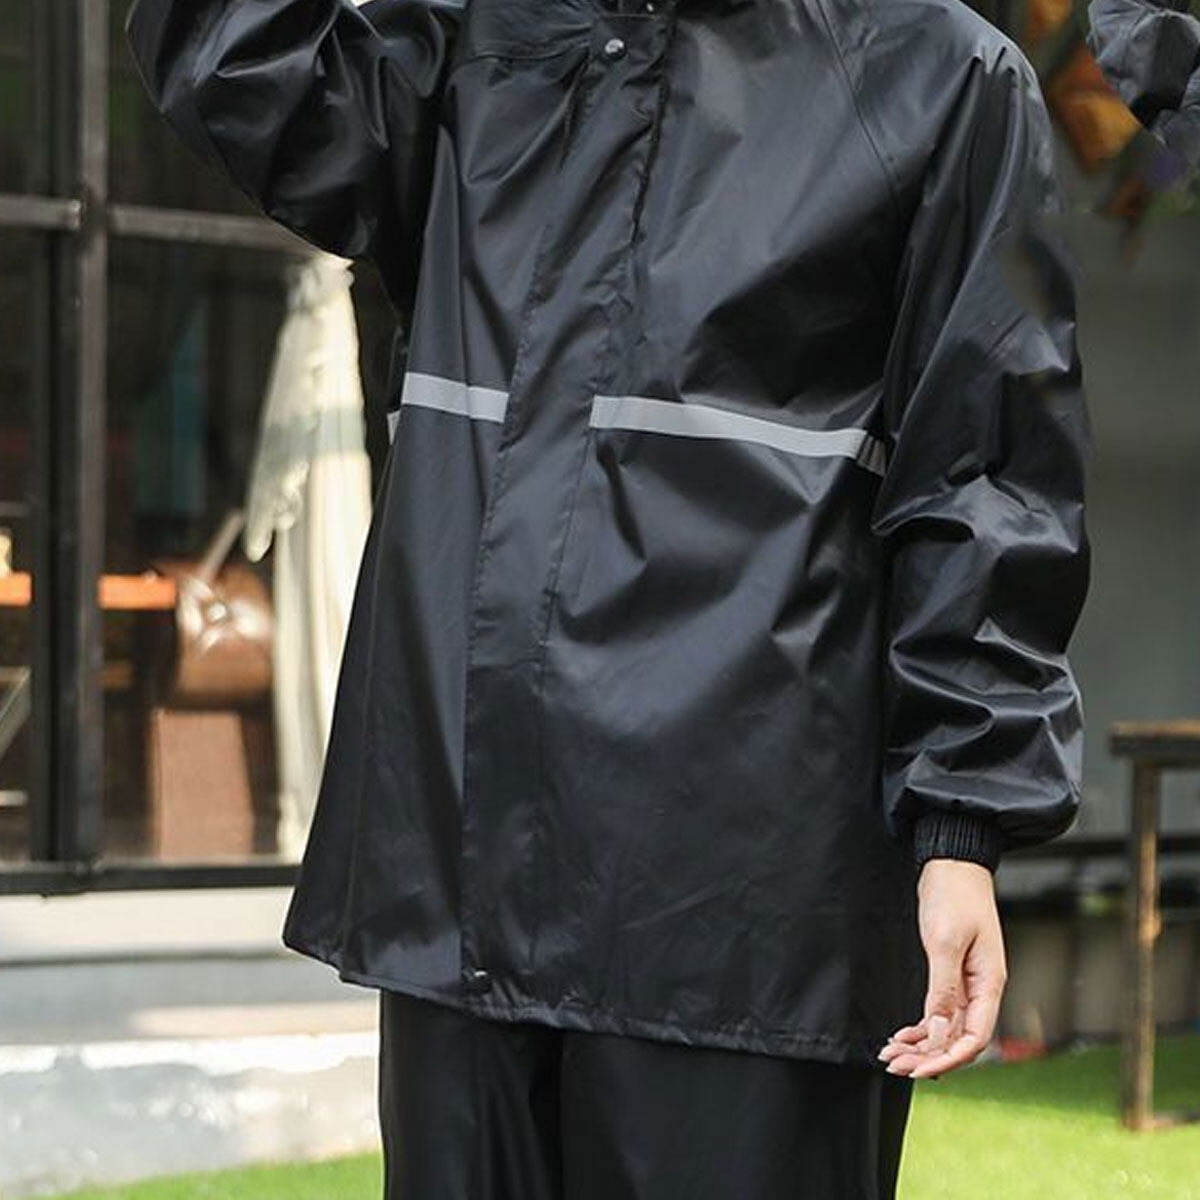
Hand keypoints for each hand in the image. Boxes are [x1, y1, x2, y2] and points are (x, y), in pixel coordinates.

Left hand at [877, 858, 1006, 1078]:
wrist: (952, 865)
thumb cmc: (955, 896)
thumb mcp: (946, 942)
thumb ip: (944, 988)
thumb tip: (938, 1030)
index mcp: (989, 984)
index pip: (975, 1037)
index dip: (949, 1058)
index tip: (920, 1069)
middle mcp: (981, 989)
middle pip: (958, 1038)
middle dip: (927, 1056)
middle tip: (895, 1065)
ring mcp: (967, 983)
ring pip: (945, 1028)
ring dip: (920, 1044)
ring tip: (891, 1054)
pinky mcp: (951, 973)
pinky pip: (938, 1011)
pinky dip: (920, 1026)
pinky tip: (901, 1036)